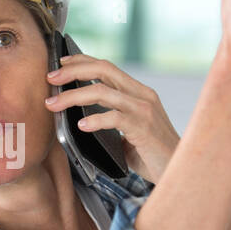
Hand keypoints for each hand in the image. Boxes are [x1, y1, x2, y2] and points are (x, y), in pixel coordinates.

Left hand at [44, 53, 178, 183]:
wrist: (180, 168)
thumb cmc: (151, 152)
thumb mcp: (130, 128)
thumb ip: (111, 117)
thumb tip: (79, 117)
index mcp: (138, 92)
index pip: (107, 66)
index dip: (82, 61)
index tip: (60, 63)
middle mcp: (142, 95)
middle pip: (103, 70)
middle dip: (73, 71)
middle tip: (50, 78)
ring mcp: (144, 110)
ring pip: (102, 92)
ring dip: (73, 96)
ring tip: (54, 105)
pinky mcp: (144, 128)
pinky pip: (115, 118)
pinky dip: (95, 120)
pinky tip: (81, 125)